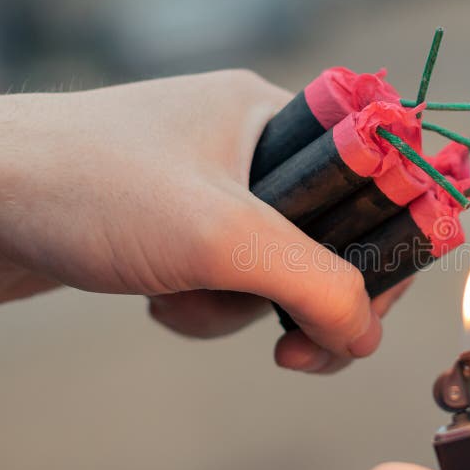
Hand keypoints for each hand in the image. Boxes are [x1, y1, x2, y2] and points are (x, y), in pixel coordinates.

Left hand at [0, 70, 408, 371]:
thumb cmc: (88, 189)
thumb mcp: (222, 237)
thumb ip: (317, 285)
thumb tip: (367, 336)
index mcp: (277, 119)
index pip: (370, 187)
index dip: (380, 253)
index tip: (362, 311)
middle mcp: (251, 150)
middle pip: (324, 241)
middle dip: (300, 301)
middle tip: (291, 350)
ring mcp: (212, 189)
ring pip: (269, 272)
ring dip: (234, 309)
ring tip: (177, 302)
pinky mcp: (177, 228)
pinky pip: (224, 281)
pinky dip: (200, 307)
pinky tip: (155, 301)